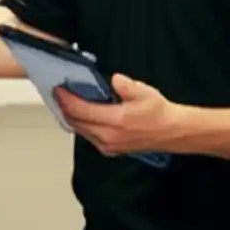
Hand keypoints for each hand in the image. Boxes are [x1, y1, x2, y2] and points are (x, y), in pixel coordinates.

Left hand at [55, 74, 185, 156]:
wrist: (171, 132)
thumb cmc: (158, 112)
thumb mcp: (144, 92)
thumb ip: (126, 85)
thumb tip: (113, 80)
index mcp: (115, 121)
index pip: (80, 110)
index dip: (66, 99)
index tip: (58, 89)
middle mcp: (108, 137)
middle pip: (75, 122)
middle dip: (64, 107)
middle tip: (59, 93)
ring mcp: (108, 146)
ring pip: (80, 131)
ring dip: (71, 117)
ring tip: (67, 102)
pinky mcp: (110, 150)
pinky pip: (88, 137)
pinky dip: (81, 125)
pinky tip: (82, 115)